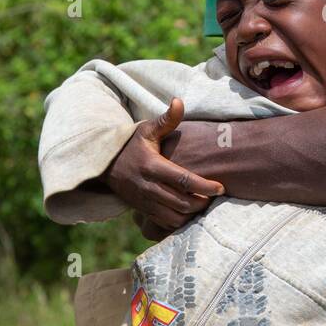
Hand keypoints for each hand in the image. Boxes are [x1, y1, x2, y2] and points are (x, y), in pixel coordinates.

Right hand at [101, 98, 224, 235]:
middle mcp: (147, 187)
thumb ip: (166, 119)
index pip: (183, 180)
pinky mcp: (141, 210)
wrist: (104, 163)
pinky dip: (180, 221)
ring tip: (204, 203)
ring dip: (192, 214)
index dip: (205, 186)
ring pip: (174, 217)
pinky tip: (189, 211)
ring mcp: (143, 201)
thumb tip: (179, 101)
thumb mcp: (147, 130)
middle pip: (182, 203)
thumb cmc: (131, 144)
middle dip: (202, 202)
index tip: (221, 187)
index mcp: (152, 166)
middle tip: (214, 195)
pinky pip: (165, 223)